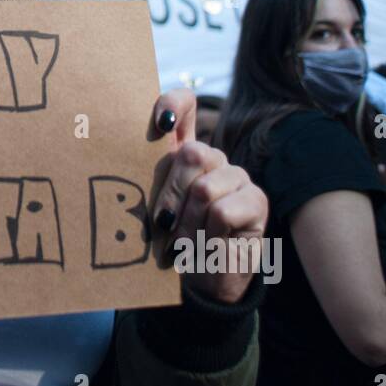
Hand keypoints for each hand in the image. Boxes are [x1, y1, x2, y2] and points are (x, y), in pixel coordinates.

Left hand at [149, 89, 267, 304]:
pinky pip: (222, 211)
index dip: (173, 103)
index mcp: (182, 151)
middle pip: (190, 153)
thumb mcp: (151, 207)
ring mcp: (237, 176)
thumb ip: (147, 179)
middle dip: (171, 195)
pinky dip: (207, 234)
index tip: (160, 122)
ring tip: (184, 242)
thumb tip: (129, 155)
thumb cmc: (171, 243)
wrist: (201, 282)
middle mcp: (212, 157)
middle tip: (164, 224)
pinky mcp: (256, 200)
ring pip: (204, 188)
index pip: (184, 105)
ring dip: (188, 224)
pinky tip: (209, 244)